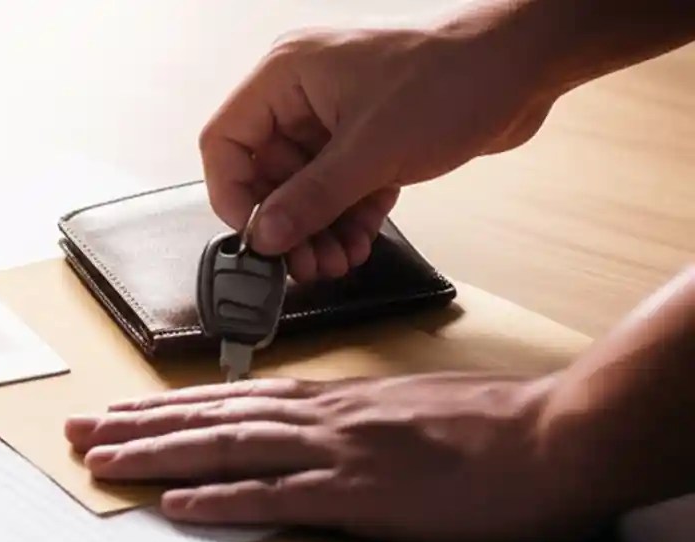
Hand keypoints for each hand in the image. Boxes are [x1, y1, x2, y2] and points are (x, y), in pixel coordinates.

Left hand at [65, 372, 620, 541]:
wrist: (554, 436)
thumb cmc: (493, 426)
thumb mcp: (410, 407)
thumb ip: (357, 418)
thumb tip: (321, 429)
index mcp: (334, 400)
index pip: (232, 398)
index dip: (170, 406)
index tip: (122, 409)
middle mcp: (322, 416)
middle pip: (210, 415)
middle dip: (137, 424)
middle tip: (78, 428)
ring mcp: (337, 452)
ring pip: (226, 447)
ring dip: (156, 455)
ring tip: (101, 460)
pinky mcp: (361, 494)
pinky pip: (276, 497)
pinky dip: (221, 499)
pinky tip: (176, 504)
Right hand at [201, 13, 558, 280]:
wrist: (525, 64)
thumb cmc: (453, 78)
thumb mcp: (371, 150)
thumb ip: (311, 198)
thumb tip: (265, 237)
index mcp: (286, 75)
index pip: (226, 140)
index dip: (233, 195)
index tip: (255, 238)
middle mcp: (303, 94)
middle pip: (266, 173)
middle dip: (286, 224)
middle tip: (303, 265)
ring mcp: (336, 117)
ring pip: (304, 188)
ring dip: (317, 231)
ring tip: (334, 263)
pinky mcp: (369, 139)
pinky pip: (339, 189)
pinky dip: (345, 219)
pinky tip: (356, 245)